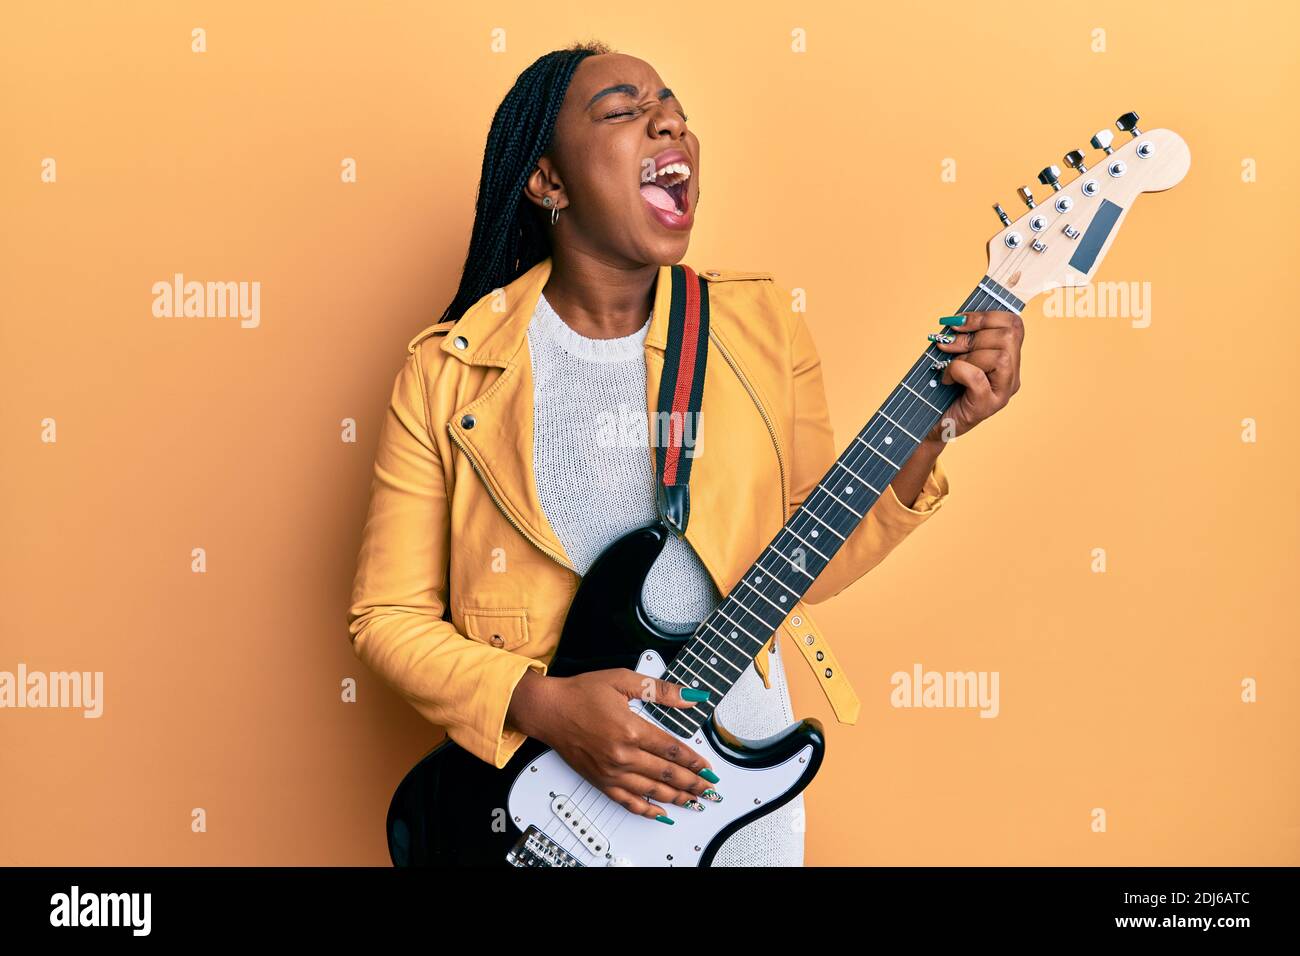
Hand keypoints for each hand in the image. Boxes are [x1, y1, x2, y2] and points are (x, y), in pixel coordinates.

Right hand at [507, 669, 721, 822]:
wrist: (548, 710)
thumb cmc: (581, 693)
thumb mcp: (622, 680)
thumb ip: (659, 689)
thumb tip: (689, 697)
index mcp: (631, 730)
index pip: (672, 750)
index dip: (694, 761)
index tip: (708, 767)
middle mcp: (622, 755)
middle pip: (666, 774)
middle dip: (693, 783)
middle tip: (710, 789)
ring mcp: (611, 772)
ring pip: (652, 791)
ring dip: (677, 798)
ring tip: (694, 801)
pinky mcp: (601, 781)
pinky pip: (628, 802)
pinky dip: (647, 811)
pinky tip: (661, 814)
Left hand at [924, 310, 1023, 440]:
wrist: (931, 423)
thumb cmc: (942, 389)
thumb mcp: (955, 355)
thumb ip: (964, 336)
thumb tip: (956, 320)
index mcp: (1009, 358)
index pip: (1014, 325)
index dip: (986, 316)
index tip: (958, 322)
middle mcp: (1012, 375)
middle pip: (1009, 336)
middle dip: (973, 335)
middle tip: (947, 345)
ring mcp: (1003, 392)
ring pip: (999, 356)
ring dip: (965, 356)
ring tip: (948, 367)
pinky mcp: (988, 406)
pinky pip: (977, 376)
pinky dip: (957, 371)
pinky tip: (947, 379)